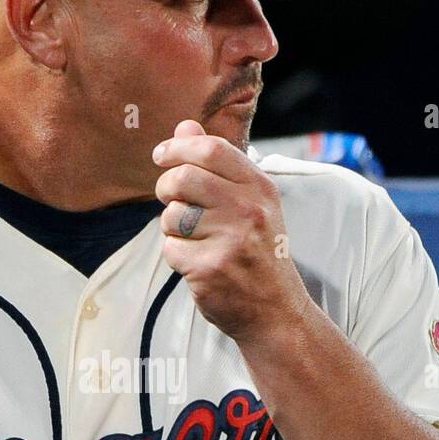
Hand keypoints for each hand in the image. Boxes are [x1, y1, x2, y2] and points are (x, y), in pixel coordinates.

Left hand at [153, 119, 308, 344]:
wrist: (276, 312)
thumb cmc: (260, 253)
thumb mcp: (251, 204)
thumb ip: (218, 164)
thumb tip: (184, 127)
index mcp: (260, 189)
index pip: (212, 150)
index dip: (178, 148)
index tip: (162, 155)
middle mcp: (248, 211)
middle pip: (184, 178)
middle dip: (166, 187)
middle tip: (170, 198)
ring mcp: (230, 241)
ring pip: (173, 216)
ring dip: (173, 227)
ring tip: (194, 239)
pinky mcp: (209, 269)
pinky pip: (171, 249)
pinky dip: (177, 256)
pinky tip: (198, 264)